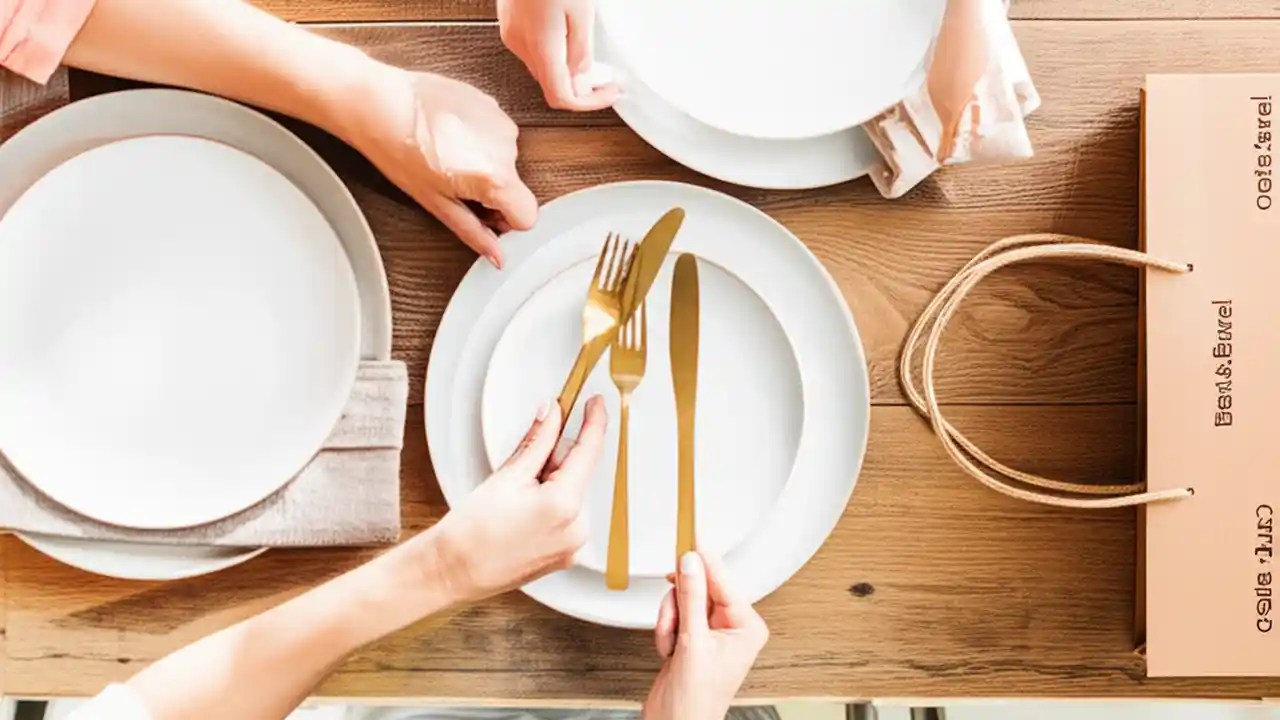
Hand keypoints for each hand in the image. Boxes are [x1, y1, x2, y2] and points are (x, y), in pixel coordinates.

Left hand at [342, 66, 537, 267]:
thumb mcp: (435, 202)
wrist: (379, 103)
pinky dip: (478, 142)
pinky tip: (450, 138)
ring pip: (505, 161)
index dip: (505, 222)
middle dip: (490, 192)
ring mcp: (501, 122)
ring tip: (447, 157)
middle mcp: (506, 148)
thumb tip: (496, 254)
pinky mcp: (492, 104)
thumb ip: (473, 232)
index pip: (528, 216)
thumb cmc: (399, 150)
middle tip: (453, 184)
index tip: (484, 217)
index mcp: (495, 177)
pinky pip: (496, 135)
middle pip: (514, 188)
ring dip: (483, 165)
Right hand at [429, 396, 607, 601]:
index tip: (596, 403)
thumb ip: (538, 442)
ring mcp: (573, 546)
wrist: (453, 572)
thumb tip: (552, 415)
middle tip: (524, 466)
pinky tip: (522, 512)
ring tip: (515, 498)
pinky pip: (568, 517)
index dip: (594, 422)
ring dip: (553, 484)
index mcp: (564, 505)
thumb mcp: (507, 476)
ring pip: (572, 495)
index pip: (589, 451)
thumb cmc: (471, 532)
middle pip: (578, 474)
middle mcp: (577, 529)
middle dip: (556, 460)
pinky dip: (551, 505)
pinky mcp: (566, 555)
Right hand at [498, 0, 618, 110]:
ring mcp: (512, 33)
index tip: (609, 92)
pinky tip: (569, 39)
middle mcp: (521, 45)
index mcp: (541, 47)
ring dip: (567, 70)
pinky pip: (533, 49)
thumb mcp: (582, 10)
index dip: (589, 103)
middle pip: (551, 84)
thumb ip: (582, 49)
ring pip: (542, 67)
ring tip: (592, 58)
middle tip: (606, 77)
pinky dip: (553, 54)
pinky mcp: (510, 21)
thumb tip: (583, 76)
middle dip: (581, 87)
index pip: (562, 97)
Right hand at [643, 552, 768, 719]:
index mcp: (747, 627)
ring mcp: (711, 631)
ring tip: (672, 646)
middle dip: (680, 607)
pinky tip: (668, 650)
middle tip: (675, 621)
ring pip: (682, 599)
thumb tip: (691, 563)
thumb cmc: (695, 702)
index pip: (723, 581)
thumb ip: (691, 598)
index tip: (691, 535)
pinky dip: (665, 628)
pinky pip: (674, 613)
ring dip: (670, 621)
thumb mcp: (693, 643)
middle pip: (700, 587)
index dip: (704, 560)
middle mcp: (732, 627)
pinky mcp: (692, 637)